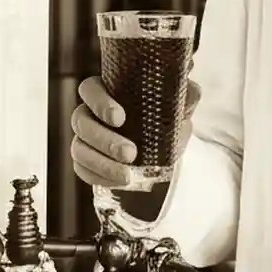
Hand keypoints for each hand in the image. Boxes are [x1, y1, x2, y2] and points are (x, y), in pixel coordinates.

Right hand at [70, 73, 201, 187]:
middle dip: (104, 140)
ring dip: (101, 163)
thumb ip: (186, 96)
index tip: (119, 118)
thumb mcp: (177, 106)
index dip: (99, 102)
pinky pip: (82, 170)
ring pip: (78, 149)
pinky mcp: (85, 161)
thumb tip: (193, 91)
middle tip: (130, 153)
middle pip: (80, 122)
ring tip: (127, 175)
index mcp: (107, 90)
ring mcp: (85, 138)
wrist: (162, 146)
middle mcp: (90, 112)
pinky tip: (120, 182)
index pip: (89, 89)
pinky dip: (99, 177)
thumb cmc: (164, 117)